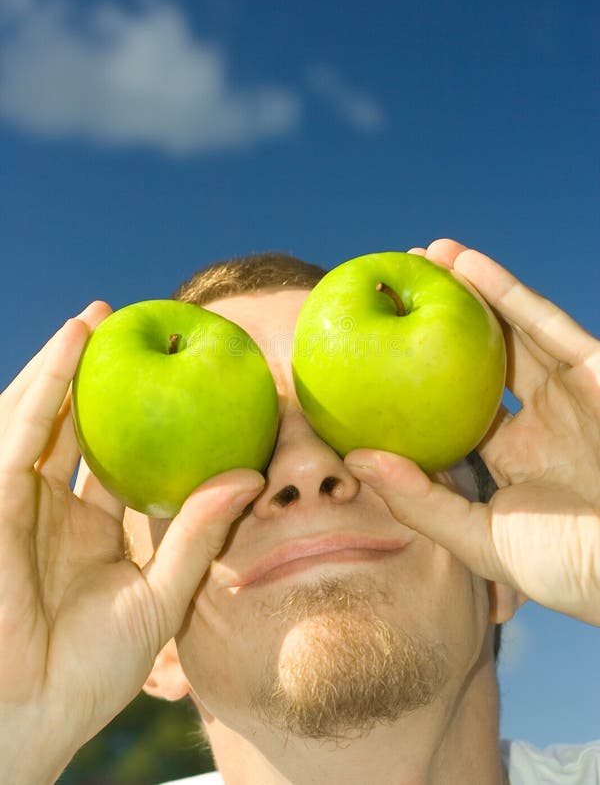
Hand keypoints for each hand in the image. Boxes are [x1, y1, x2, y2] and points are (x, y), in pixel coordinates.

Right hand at [0, 304, 263, 782]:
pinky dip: (43, 390)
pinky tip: (71, 347)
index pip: (110, 456)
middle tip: (125, 327)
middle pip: (68, 425)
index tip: (171, 376)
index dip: (136, 416)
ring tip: (96, 320)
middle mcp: (48, 506)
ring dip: (62, 367)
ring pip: (38, 418)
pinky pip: (21, 436)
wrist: (37, 715)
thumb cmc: (94, 670)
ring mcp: (17, 501)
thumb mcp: (162, 595)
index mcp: (86, 526)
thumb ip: (200, 536)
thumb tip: (252, 478)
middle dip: (91, 376)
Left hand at [345, 239, 599, 625]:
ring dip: (470, 289)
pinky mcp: (595, 367)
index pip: (456, 410)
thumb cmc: (570, 567)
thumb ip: (421, 501)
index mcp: (513, 459)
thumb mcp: (483, 539)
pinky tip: (465, 263)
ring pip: (511, 329)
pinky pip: (545, 322)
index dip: (417, 381)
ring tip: (425, 255)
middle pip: (480, 359)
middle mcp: (539, 420)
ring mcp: (568, 391)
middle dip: (441, 322)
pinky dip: (506, 290)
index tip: (370, 353)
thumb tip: (355, 459)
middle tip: (392, 286)